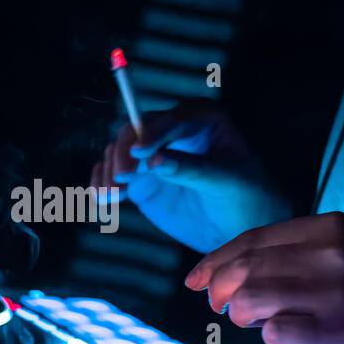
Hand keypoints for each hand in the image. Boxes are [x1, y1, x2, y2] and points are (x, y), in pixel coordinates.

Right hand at [89, 105, 287, 252]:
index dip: (152, 134)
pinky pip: (113, 172)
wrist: (240, 226)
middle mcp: (172, 130)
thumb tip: (155, 160)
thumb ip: (190, 169)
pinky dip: (102, 182)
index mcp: (200, 118)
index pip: (169, 120)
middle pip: (135, 131)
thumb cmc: (243, 195)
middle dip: (125, 154)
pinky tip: (101, 197)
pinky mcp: (140, 177)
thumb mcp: (223, 182)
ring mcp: (153, 153)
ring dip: (110, 170)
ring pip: (119, 150)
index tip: (140, 154)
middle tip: (121, 180)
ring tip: (111, 195)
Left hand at [184, 213, 343, 343]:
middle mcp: (331, 253)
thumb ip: (296, 256)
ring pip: (252, 298)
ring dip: (241, 315)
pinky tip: (284, 336)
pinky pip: (276, 333)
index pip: (254, 239)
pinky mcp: (338, 331)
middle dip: (220, 290)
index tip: (195, 278)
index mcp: (331, 227)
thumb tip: (230, 275)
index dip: (216, 260)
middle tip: (217, 306)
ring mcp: (335, 292)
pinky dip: (269, 337)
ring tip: (254, 321)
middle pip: (246, 268)